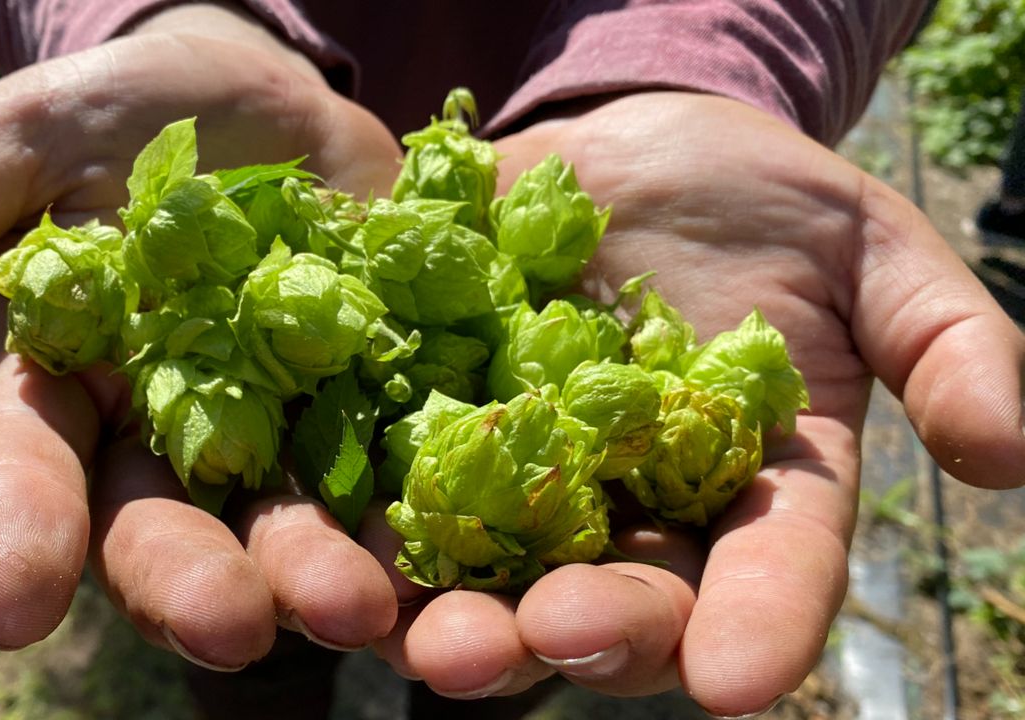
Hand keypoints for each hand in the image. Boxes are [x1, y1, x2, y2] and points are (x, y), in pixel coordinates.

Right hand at [0, 4, 403, 669]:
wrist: (282, 106)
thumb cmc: (141, 115)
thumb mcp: (42, 133)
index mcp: (68, 387)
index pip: (25, 471)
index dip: (13, 535)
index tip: (4, 607)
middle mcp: (169, 441)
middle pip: (168, 526)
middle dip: (191, 581)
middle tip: (227, 630)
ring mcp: (283, 438)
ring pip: (294, 528)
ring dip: (323, 577)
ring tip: (360, 612)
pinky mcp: (384, 416)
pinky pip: (411, 479)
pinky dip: (433, 521)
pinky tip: (464, 563)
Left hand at [369, 91, 1024, 714]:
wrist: (634, 147)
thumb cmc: (769, 205)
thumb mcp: (872, 254)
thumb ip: (945, 346)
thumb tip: (1007, 453)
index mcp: (739, 492)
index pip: (762, 576)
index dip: (758, 630)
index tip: (742, 685)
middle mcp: (623, 507)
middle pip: (606, 594)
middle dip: (579, 630)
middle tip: (543, 646)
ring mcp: (514, 467)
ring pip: (483, 565)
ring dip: (447, 610)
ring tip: (419, 636)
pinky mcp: (420, 408)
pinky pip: (379, 471)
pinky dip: (349, 511)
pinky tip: (320, 544)